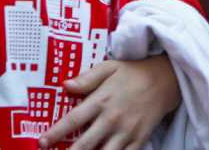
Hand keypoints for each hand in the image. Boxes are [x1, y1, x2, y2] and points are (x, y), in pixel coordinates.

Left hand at [39, 55, 180, 149]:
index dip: (55, 133)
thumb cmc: (133, 72)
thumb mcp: (110, 67)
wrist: (166, 79)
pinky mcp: (139, 140)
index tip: (41, 142)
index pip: (73, 120)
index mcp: (102, 100)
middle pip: (85, 145)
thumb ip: (87, 77)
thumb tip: (65, 85)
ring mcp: (126, 132)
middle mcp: (112, 119)